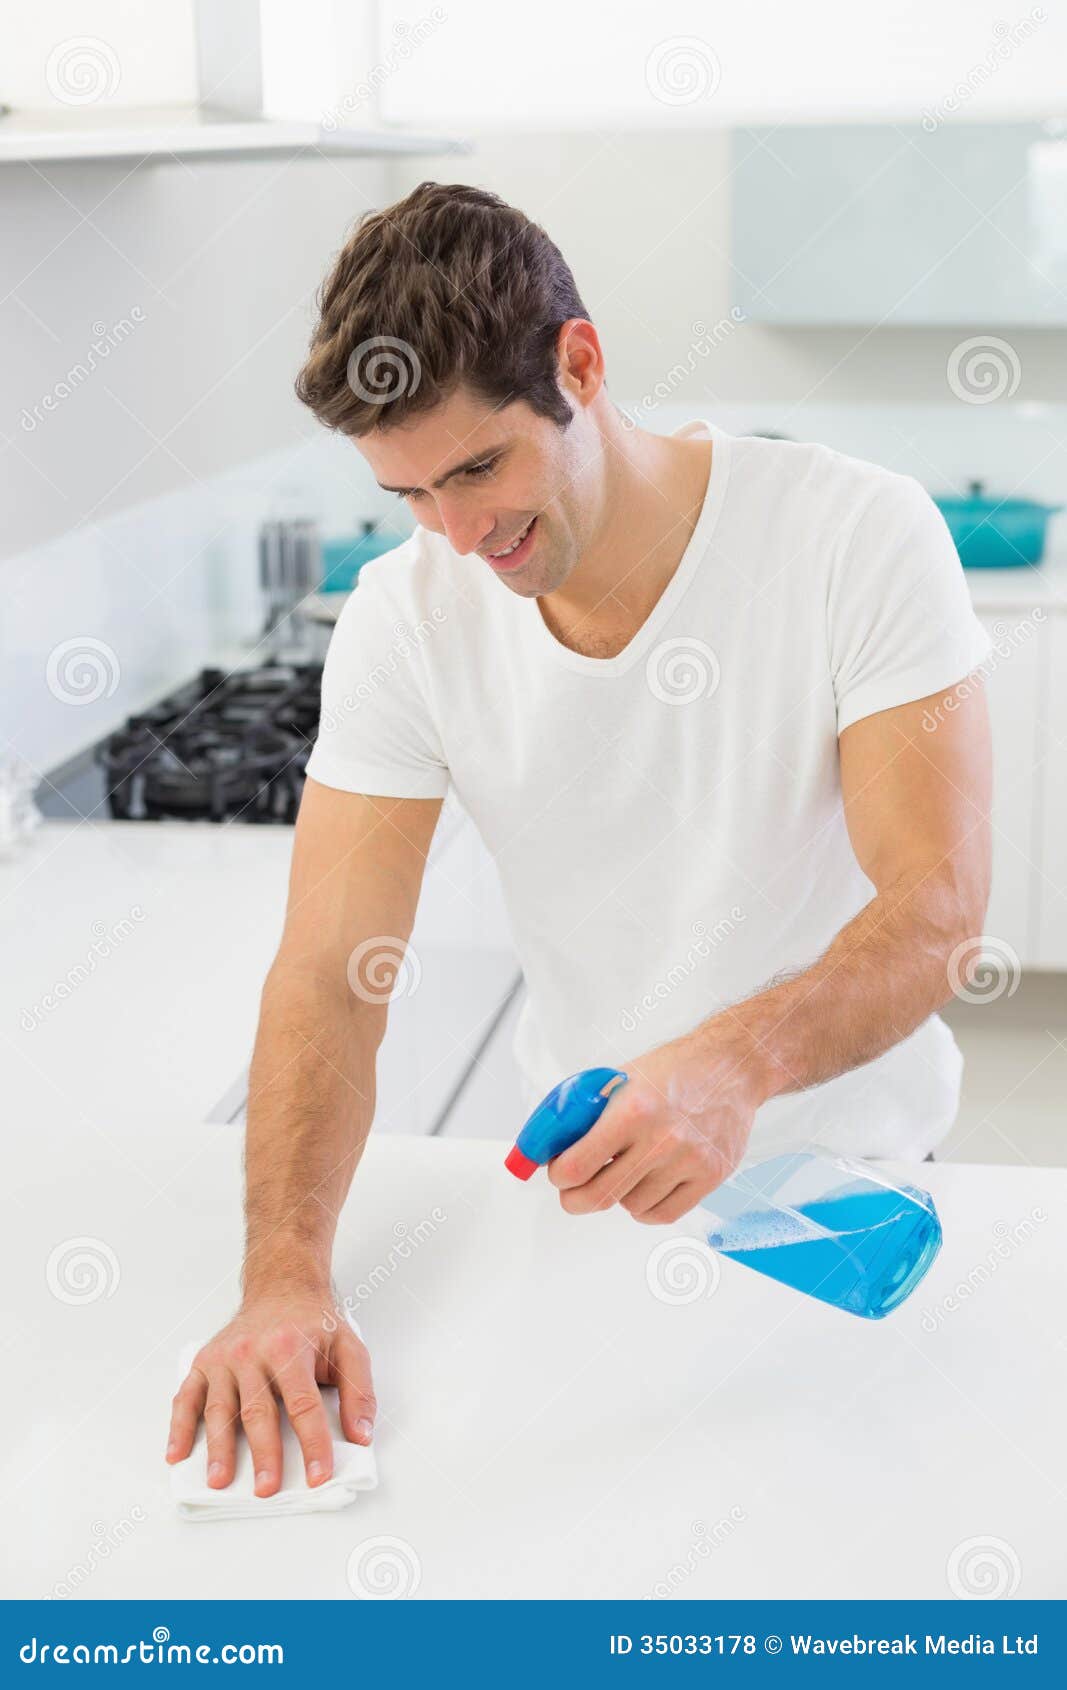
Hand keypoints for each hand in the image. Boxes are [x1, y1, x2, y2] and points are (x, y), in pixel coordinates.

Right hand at [165, 1291, 375, 1494]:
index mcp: (290, 1348)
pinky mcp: (204, 1362)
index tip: (319, 1476)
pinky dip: (178, 1427)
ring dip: (218, 1448)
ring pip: (219, 1409)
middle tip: (266, 1489)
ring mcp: (224, 1358)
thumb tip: (360, 1436)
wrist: (282, 1286)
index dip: (313, 1444)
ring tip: (220, 1480)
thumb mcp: (349, 1347)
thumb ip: (359, 1392)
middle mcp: (252, 1352)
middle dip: (263, 1454)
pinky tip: (177, 1453)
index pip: (303, 1405)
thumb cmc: (314, 1322)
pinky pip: (186, 1397)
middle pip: (258, 1411)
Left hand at [547, 1029, 764, 1223]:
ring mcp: (688, 1161)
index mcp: (632, 1110)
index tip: (558, 1172)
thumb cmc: (674, 1070)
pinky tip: (642, 1189)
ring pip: (631, 1206)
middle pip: (600, 1196)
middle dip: (575, 1199)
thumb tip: (556, 1146)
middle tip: (572, 1193)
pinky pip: (663, 1214)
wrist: (732, 1067)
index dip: (559, 1175)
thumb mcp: (622, 1079)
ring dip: (617, 1196)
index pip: (578, 1165)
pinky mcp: (710, 1176)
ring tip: (622, 1174)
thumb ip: (591, 1113)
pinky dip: (645, 1209)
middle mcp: (661, 1140)